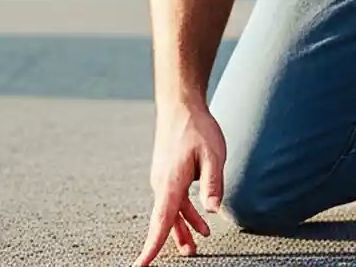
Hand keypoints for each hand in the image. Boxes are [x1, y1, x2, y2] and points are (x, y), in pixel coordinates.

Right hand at [132, 103, 226, 266]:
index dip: (152, 246)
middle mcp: (162, 183)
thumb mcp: (213, 155)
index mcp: (170, 182)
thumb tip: (212, 210)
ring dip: (182, 230)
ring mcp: (163, 178)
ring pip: (170, 212)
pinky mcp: (168, 174)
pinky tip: (201, 222)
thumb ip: (213, 183)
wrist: (180, 105)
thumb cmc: (197, 128)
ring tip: (195, 248)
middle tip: (187, 258)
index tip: (141, 265)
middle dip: (171, 242)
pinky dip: (186, 214)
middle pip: (165, 220)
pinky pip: (174, 201)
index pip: (161, 221)